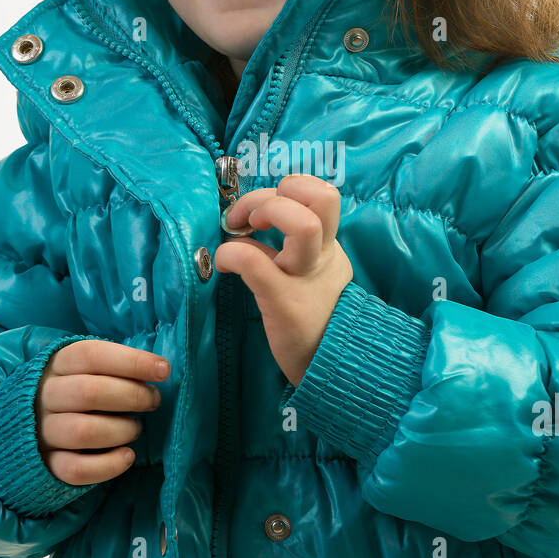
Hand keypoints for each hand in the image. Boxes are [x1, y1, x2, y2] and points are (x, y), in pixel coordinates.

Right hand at [35, 339, 170, 484]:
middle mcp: (45, 395)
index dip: (132, 361)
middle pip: (89, 392)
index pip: (92, 355)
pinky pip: (76, 470)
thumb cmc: (75, 389)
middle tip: (153, 401)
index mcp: (58, 364)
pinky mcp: (47, 463)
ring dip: (121, 430)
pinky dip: (107, 466)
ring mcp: (43, 431)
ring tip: (135, 428)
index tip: (163, 370)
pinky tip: (127, 456)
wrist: (30, 422)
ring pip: (83, 432)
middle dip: (132, 396)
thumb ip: (115, 367)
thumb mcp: (87, 368)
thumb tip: (158, 370)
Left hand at [213, 174, 352, 386]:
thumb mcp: (315, 278)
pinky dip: (232, 253)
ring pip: (305, 224)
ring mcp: (306, 277)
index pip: (324, 194)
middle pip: (321, 197)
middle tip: (245, 219)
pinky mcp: (284, 302)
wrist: (334, 370)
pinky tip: (224, 263)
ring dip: (263, 210)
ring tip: (241, 229)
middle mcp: (323, 256)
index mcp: (329, 247)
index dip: (291, 187)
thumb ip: (293, 251)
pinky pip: (256, 263)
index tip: (265, 207)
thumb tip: (246, 231)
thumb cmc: (315, 322)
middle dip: (271, 196)